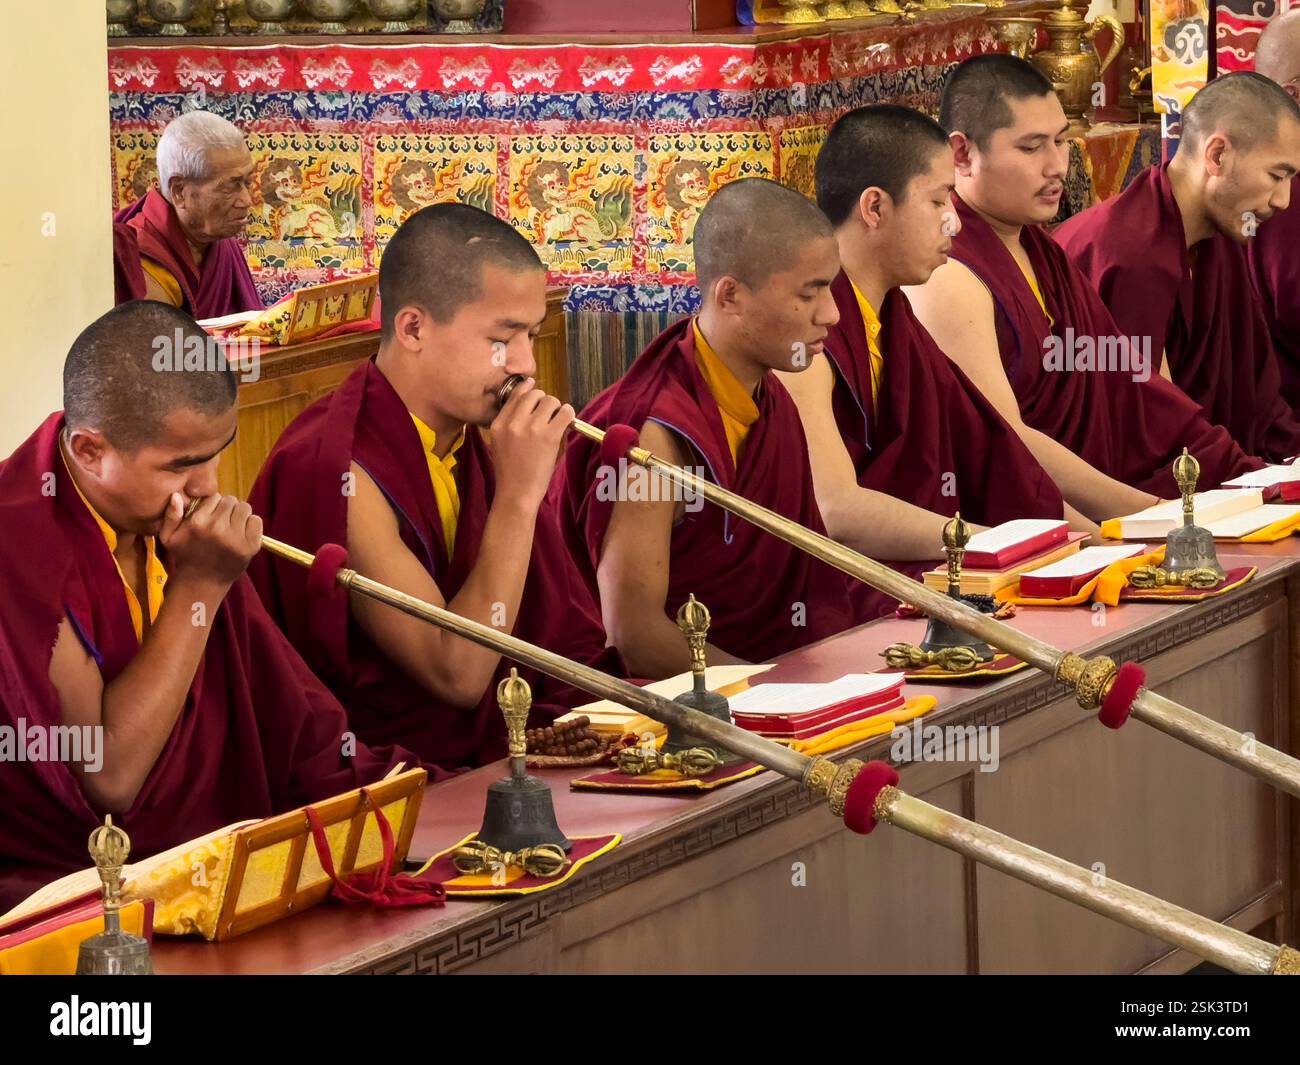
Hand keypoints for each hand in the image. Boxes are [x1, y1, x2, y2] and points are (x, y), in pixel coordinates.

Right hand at [159, 492, 261, 590]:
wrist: (202, 583)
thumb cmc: (185, 557)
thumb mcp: (168, 537)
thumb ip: (171, 515)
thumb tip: (177, 495)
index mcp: (198, 522)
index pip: (214, 496)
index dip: (213, 504)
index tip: (211, 515)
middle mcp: (217, 528)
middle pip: (231, 501)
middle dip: (227, 509)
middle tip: (222, 522)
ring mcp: (236, 537)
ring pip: (245, 508)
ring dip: (239, 515)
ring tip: (232, 527)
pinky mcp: (250, 546)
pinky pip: (256, 521)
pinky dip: (251, 525)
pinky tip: (241, 534)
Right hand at [487, 378, 573, 508]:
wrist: (516, 494)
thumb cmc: (510, 472)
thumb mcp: (500, 443)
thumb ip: (509, 423)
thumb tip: (528, 405)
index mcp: (498, 423)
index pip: (515, 394)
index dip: (527, 389)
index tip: (533, 387)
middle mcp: (514, 422)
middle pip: (534, 394)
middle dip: (543, 401)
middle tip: (547, 414)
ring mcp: (532, 428)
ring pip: (550, 400)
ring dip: (556, 408)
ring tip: (556, 420)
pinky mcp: (549, 436)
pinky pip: (565, 412)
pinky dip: (568, 414)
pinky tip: (566, 422)